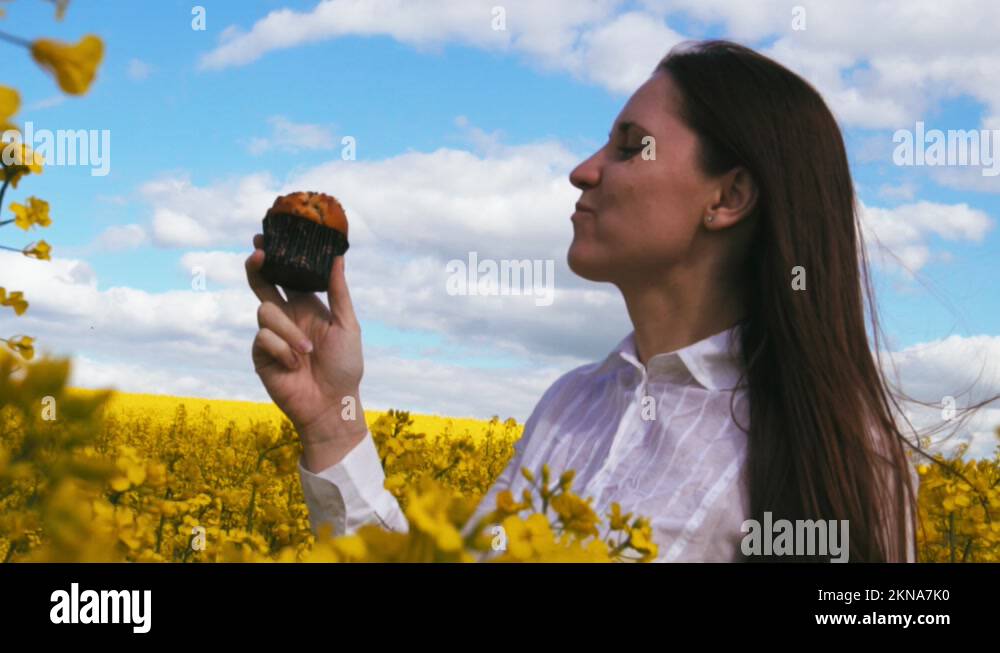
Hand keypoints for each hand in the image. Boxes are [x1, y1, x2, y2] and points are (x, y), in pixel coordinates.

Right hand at [246, 234, 366, 464]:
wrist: (331, 404)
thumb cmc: (345, 366)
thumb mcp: (348, 325)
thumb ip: (338, 292)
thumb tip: (338, 256)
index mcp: (307, 306)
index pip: (287, 275)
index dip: (277, 256)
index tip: (267, 237)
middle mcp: (286, 317)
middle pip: (262, 283)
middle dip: (257, 267)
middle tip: (258, 253)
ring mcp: (271, 335)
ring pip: (265, 311)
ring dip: (288, 332)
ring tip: (306, 353)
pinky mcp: (260, 354)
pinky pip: (263, 337)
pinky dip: (282, 350)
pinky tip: (294, 365)